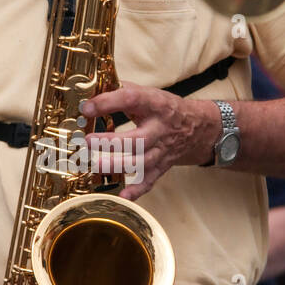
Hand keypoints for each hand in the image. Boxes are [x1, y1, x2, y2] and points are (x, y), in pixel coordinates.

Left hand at [81, 84, 219, 201]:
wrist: (197, 127)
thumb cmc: (165, 108)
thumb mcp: (149, 93)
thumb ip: (122, 90)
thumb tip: (92, 89)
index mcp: (156, 104)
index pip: (132, 99)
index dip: (109, 102)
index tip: (87, 107)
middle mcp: (160, 129)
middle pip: (138, 139)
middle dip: (112, 142)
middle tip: (89, 141)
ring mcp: (162, 150)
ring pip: (142, 162)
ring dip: (119, 165)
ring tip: (96, 165)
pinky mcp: (162, 166)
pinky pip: (150, 180)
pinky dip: (137, 190)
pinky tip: (123, 196)